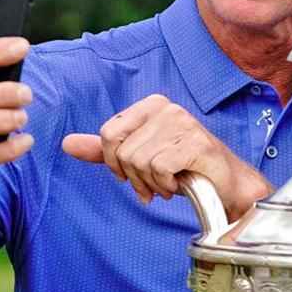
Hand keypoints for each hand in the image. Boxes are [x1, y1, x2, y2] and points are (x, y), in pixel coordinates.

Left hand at [62, 95, 271, 220]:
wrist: (225, 186)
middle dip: (135, 177)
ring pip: (139, 162)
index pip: (108, 134)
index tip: (133, 175)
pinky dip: (166, 185)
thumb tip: (66, 143)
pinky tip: (180, 183)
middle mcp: (167, 108)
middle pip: (123, 151)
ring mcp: (183, 122)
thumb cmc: (184, 169)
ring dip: (152, 184)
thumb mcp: (140, 157)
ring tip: (169, 183)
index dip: (115, 163)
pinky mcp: (195, 142)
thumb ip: (105, 150)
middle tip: (155, 183)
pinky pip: (159, 168)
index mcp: (151, 105)